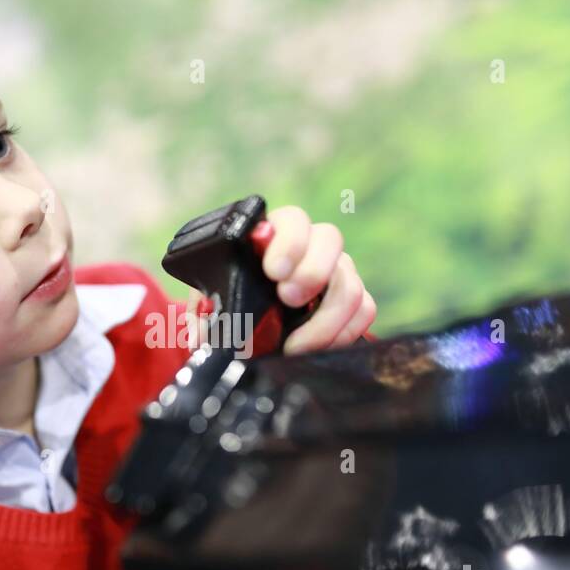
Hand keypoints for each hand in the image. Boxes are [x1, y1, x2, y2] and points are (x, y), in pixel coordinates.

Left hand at [184, 205, 375, 354]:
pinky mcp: (353, 301)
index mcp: (274, 235)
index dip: (288, 242)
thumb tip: (205, 333)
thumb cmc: (228, 306)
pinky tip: (317, 348)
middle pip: (331, 240)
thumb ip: (206, 311)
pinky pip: (364, 309)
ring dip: (326, 318)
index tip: (273, 272)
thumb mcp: (211, 303)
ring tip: (296, 344)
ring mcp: (337, 272)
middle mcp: (311, 247)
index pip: (293, 220)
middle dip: (312, 272)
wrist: (247, 330)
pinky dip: (344, 333)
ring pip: (350, 283)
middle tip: (289, 300)